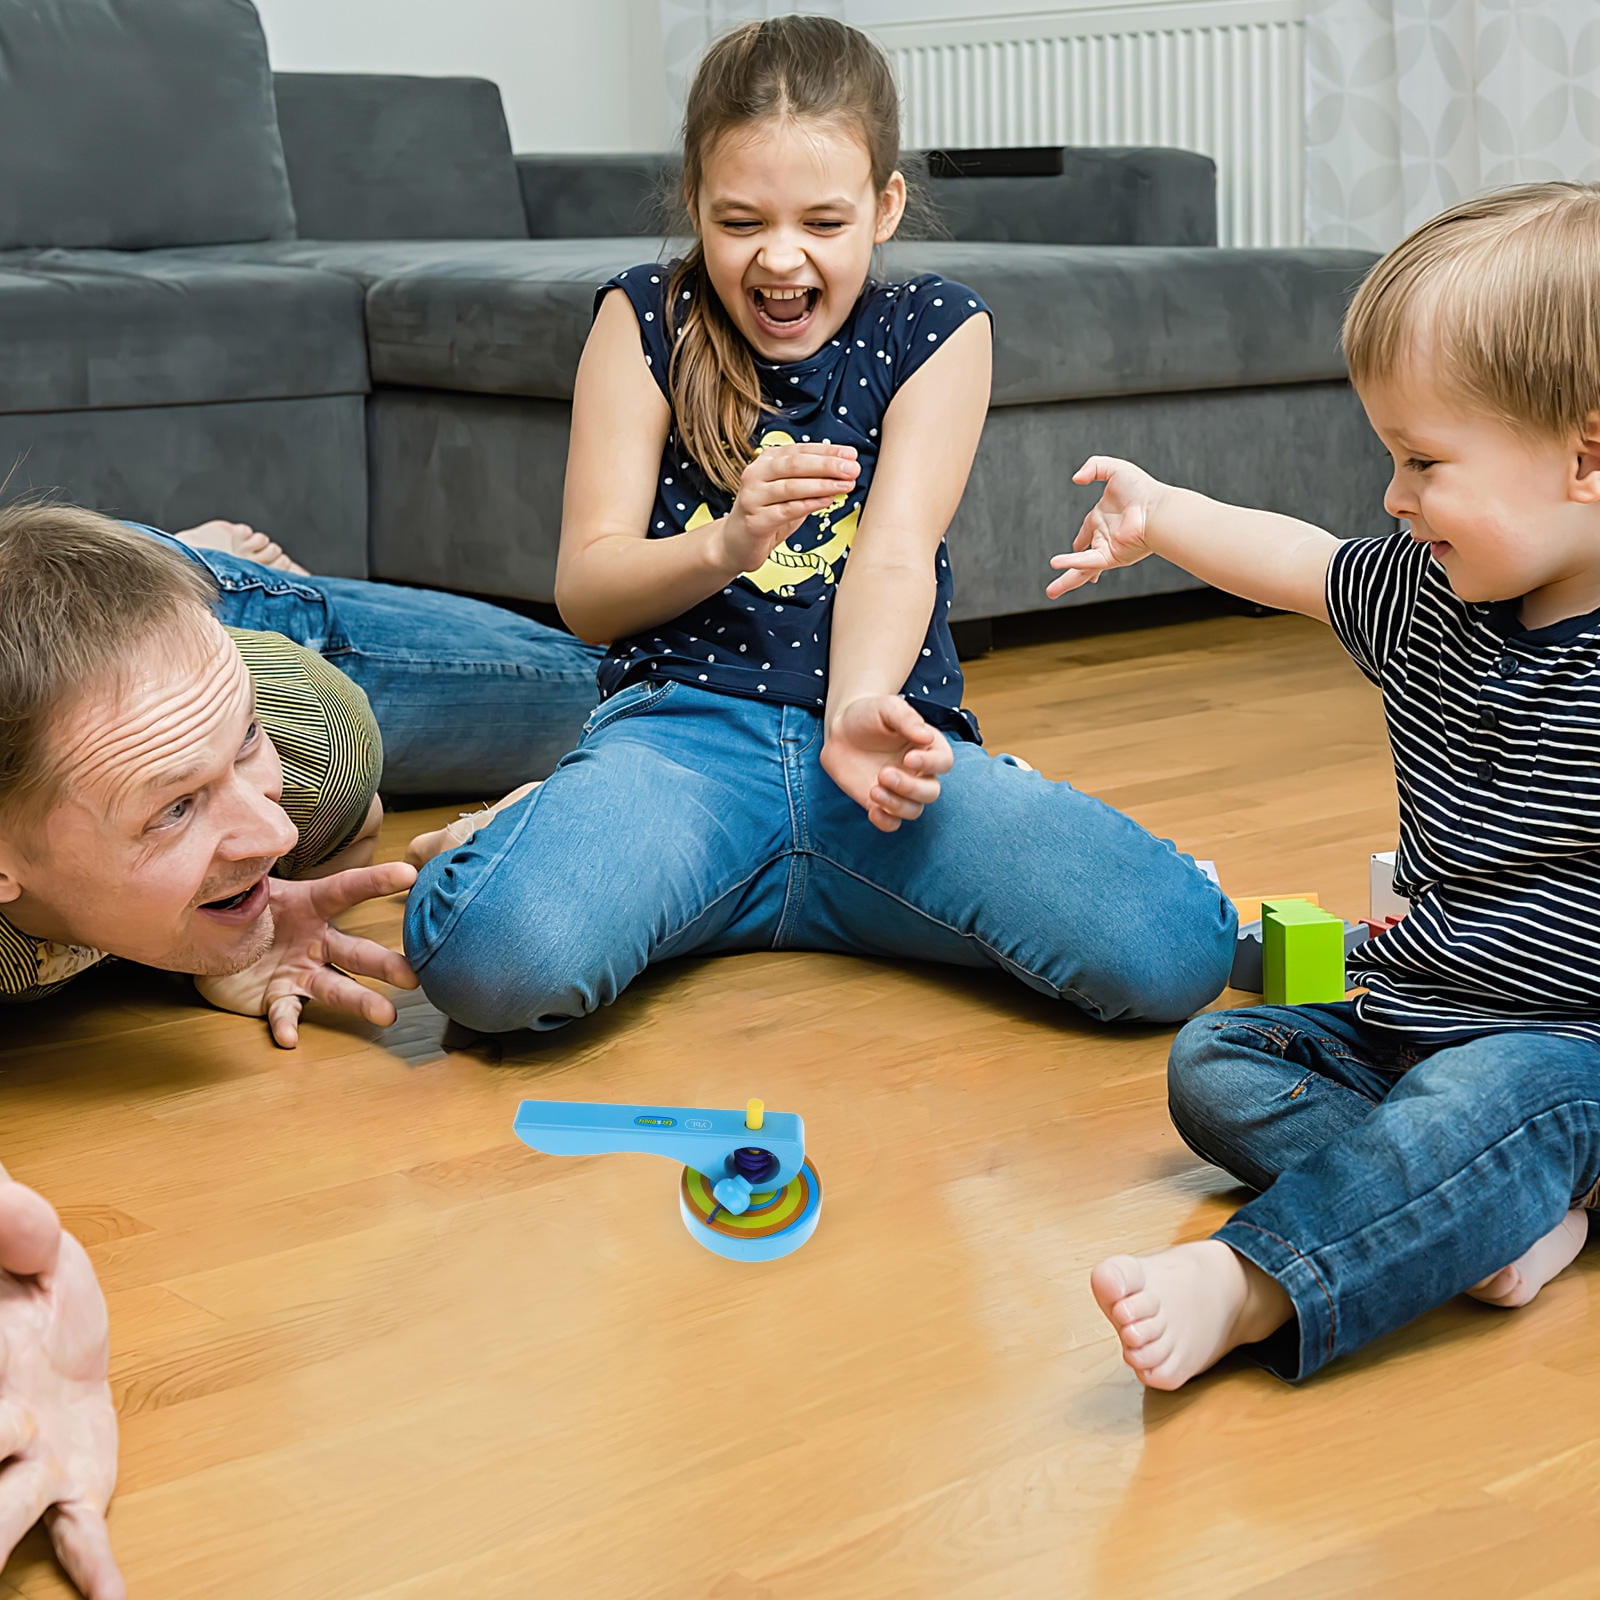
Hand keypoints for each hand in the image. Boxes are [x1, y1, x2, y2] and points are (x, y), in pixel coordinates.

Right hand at [0, 1182, 121, 1598]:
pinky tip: (113, 1598)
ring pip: (5, 1523)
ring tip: (33, 1516)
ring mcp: (29, 1467)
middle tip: (19, 1423)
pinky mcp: (76, 1481)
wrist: (45, 1307)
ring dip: (11, 1519)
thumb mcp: (15, 1234)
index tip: (18, 1414)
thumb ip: (8, 1222)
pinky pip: (78, 1535)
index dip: (0, 1418)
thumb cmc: (19, 1277)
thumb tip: (40, 1242)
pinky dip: (97, 1570)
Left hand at [194, 862, 418, 1047]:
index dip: (376, 882)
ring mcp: (300, 972)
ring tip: (387, 1015)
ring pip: (336, 988)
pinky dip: (286, 1024)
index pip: (347, 890)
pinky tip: (289, 1038)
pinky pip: (284, 1012)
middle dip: (386, 964)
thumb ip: (256, 866)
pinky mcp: (277, 997)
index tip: (409, 874)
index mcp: (310, 905)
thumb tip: (253, 836)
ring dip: (361, 1002)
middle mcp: (315, 942)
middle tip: (413, 976)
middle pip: (357, 952)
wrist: (209, 941)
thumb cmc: (239, 906)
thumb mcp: (247, 881)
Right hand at [717, 444, 859, 571]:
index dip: (827, 451)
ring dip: (822, 485)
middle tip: (851, 468)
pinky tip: (826, 501)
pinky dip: (809, 504)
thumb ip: (810, 479)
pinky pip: (786, 510)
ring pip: (791, 486)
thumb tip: (844, 469)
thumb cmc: (767, 514)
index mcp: (766, 461)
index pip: (800, 450)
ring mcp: (753, 497)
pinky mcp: (755, 521)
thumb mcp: (790, 491)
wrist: (736, 543)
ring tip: (845, 484)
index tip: (851, 455)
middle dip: (826, 465)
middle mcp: (756, 474)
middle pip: (795, 464)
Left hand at [821, 696, 952, 831]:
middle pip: (931, 792)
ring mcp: (901, 791)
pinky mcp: (882, 804)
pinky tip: (872, 810)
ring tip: (874, 790)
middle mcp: (920, 772)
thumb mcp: (887, 707)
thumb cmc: (869, 714)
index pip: (944, 762)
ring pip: (914, 810)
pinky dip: (886, 822)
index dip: (930, 764)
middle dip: (910, 788)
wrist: (841, 729)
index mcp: (928, 748)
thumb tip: (926, 737)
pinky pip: (893, 823)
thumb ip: (906, 718)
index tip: (907, 758)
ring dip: (896, 806)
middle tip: (884, 774)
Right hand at [1046, 456, 1169, 597]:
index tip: (1075, 546)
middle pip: (1081, 559)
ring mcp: (1107, 549)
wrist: (1157, 508)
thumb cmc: (1142, 489)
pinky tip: (1057, 563)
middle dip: (1067, 572)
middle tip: (1054, 588)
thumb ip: (1094, 467)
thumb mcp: (1115, 469)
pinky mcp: (1112, 556)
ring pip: (1082, 569)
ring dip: (1066, 581)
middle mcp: (1104, 537)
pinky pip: (1088, 561)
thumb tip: (1076, 479)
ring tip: (1051, 593)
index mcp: (1102, 519)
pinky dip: (1072, 562)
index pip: (1086, 533)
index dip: (1079, 540)